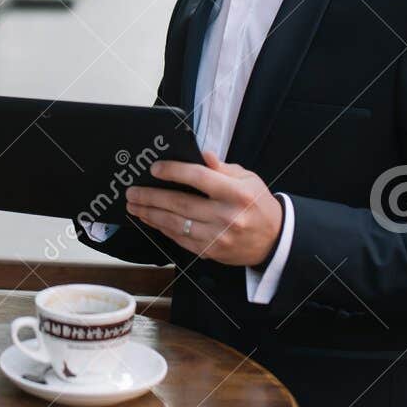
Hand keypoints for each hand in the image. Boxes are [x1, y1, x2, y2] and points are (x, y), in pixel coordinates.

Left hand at [125, 152, 283, 266]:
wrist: (274, 240)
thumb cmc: (258, 204)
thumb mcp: (247, 179)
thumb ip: (221, 168)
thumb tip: (202, 154)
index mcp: (236, 193)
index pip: (199, 178)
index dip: (174, 171)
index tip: (155, 168)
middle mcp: (226, 216)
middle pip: (180, 203)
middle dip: (151, 196)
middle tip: (132, 191)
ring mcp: (217, 237)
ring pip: (175, 224)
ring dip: (150, 214)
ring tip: (134, 205)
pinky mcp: (210, 251)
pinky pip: (180, 239)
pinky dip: (162, 228)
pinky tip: (151, 220)